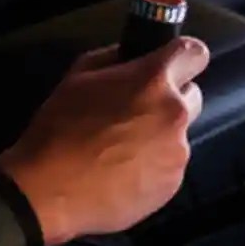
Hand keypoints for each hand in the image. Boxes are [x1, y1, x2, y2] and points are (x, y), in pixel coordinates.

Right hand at [0, 38, 209, 245]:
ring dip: (160, 136)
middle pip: (191, 96)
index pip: (195, 53)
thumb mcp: (77, 77)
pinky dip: (154, 166)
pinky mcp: (173, 183)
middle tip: (136, 112)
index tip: (174, 64)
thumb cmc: (59, 131)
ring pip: (179, 134)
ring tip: (122, 150)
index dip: (184, 56)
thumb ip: (114, 58)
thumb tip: (131, 55)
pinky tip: (124, 172)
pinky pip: (171, 166)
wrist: (49, 192)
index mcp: (154, 82)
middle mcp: (175, 114)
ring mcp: (178, 152)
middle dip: (170, 100)